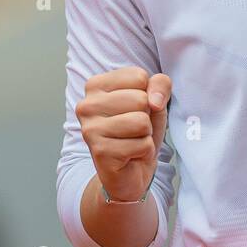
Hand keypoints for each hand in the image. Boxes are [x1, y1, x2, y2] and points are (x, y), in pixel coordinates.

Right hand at [76, 66, 171, 202]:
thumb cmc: (139, 130)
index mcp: (95, 85)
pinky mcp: (100, 151)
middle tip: (134, 128)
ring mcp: (90, 129)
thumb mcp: (155, 99)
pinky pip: (142, 144)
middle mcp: (86, 105)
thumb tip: (154, 101)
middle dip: (147, 116)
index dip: (148, 94)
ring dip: (146, 134)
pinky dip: (144, 151)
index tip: (135, 108)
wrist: (131, 170)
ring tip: (133, 140)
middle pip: (140, 99)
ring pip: (141, 122)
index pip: (138, 76)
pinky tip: (131, 154)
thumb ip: (160, 84)